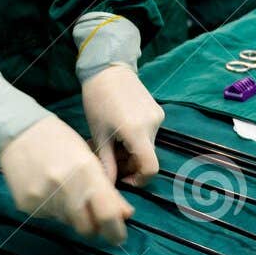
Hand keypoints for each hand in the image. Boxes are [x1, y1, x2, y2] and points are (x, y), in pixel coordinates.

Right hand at [0, 116, 131, 242]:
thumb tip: (126, 214)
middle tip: (95, 221)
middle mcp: (66, 188)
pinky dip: (53, 208)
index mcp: (87, 172)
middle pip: (87, 229)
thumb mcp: (89, 159)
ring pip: (68, 223)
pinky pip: (48, 216)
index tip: (118, 237)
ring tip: (64, 190)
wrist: (19, 132)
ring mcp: (44, 198)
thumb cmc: (60, 142)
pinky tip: (47, 188)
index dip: (115, 232)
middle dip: (95, 228)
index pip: (107, 215)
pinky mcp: (27, 205)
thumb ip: (108, 190)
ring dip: (73, 215)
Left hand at [81, 65, 164, 185]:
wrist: (108, 69)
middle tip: (111, 160)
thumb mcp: (99, 135)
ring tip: (113, 143)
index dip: (140, 179)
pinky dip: (137, 139)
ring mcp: (158, 117)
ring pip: (147, 146)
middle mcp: (153, 125)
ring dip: (132, 151)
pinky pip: (149, 133)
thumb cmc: (97, 101)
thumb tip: (109, 185)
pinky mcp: (158, 111)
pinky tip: (121, 131)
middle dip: (130, 164)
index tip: (124, 178)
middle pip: (147, 157)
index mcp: (137, 132)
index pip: (151, 168)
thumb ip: (107, 162)